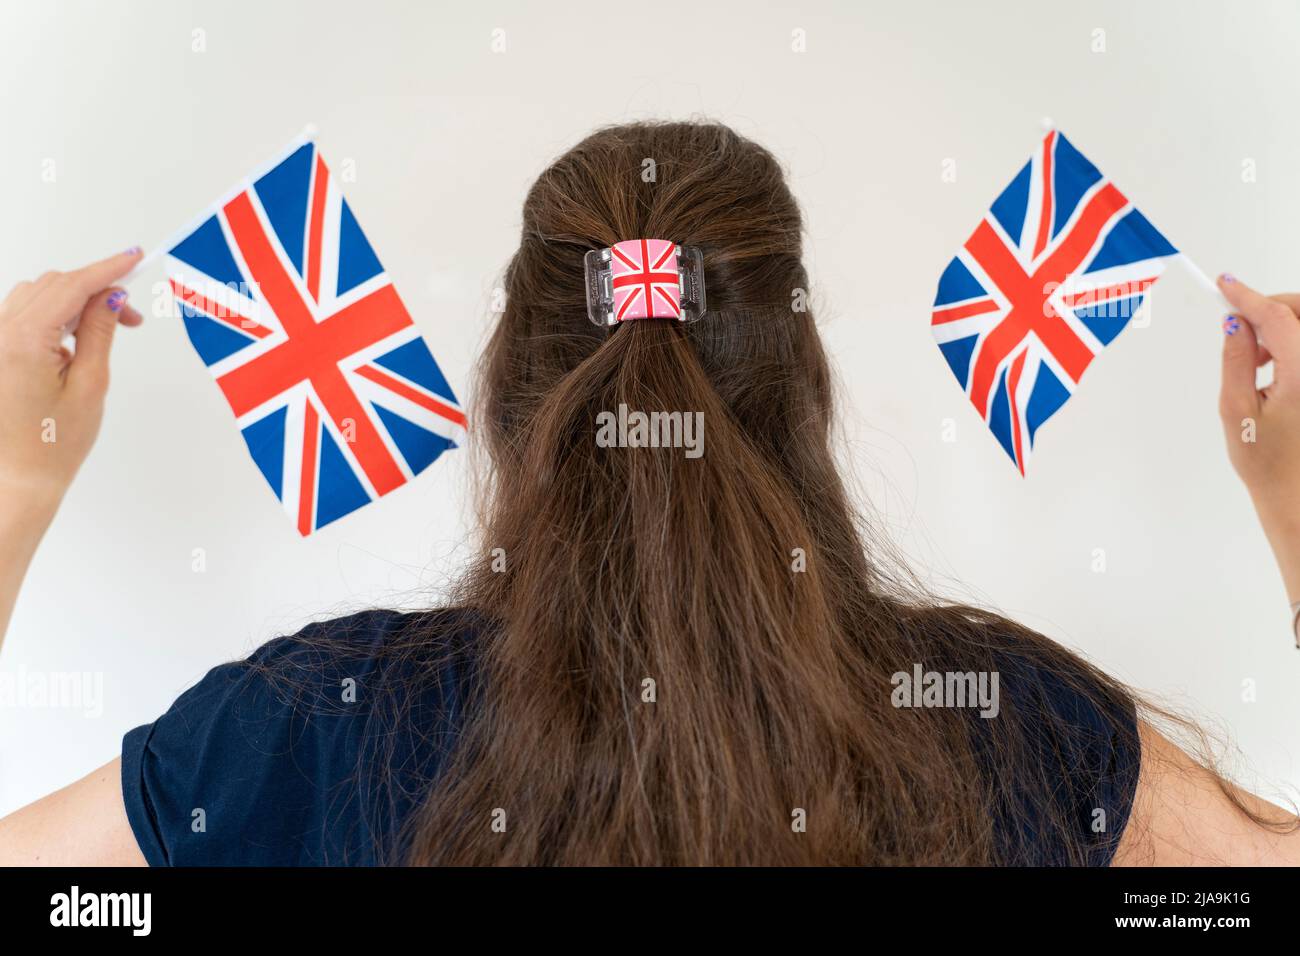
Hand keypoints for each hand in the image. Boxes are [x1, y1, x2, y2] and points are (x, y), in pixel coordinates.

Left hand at [0, 250, 143, 509]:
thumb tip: (110, 297)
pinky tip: (75, 340)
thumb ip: (100, 333)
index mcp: (23, 341)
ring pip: (36, 296)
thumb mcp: (90, 385)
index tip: (133, 257)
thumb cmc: (54, 443)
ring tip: (105, 330)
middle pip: (52, 286)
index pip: (70, 287)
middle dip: (94, 290)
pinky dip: (53, 316)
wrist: (18, 478)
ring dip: (74, 302)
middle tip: (131, 317)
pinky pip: (23, 315)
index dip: (105, 269)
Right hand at [1217, 274, 1299, 600]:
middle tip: (1241, 332)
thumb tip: (1235, 322)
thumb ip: (1235, 358)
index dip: (1248, 296)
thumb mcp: (1235, 409)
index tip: (1225, 284)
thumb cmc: (1268, 462)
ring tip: (1257, 360)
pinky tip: (1275, 369)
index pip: (1278, 316)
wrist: (1298, 494)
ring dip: (1282, 327)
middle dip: (1271, 310)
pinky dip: (1293, 343)